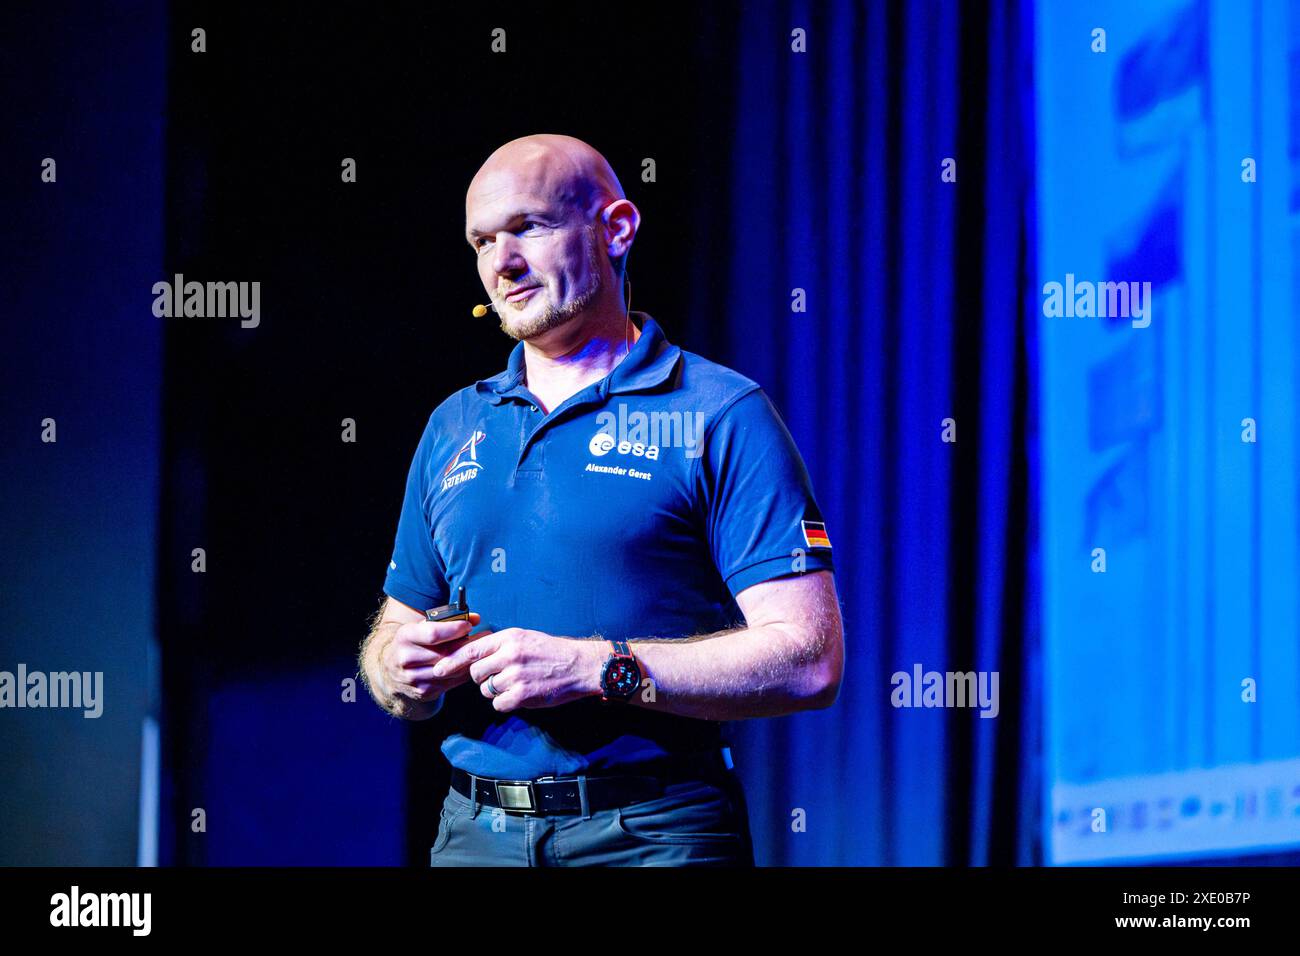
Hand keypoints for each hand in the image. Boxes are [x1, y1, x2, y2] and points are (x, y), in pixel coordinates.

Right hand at [379, 613, 484, 705]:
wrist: (392, 669)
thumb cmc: (414, 642)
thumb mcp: (422, 627)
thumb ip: (449, 621)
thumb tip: (476, 618)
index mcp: (405, 637)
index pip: (432, 634)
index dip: (454, 629)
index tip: (468, 625)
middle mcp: (405, 658)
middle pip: (444, 653)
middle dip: (466, 645)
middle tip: (483, 639)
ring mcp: (413, 678)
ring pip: (450, 670)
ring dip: (467, 661)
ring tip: (479, 651)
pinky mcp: (423, 692)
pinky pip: (450, 683)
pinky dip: (463, 674)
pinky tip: (469, 665)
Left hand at [432, 628, 604, 712]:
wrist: (579, 666)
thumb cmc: (551, 652)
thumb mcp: (524, 638)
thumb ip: (500, 645)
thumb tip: (473, 655)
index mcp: (509, 638)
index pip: (471, 649)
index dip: (451, 661)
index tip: (438, 669)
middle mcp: (510, 655)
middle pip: (476, 673)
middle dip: (483, 678)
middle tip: (500, 677)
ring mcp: (516, 676)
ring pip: (486, 690)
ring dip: (496, 691)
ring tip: (517, 683)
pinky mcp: (522, 695)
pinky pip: (498, 704)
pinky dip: (507, 703)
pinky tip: (522, 694)